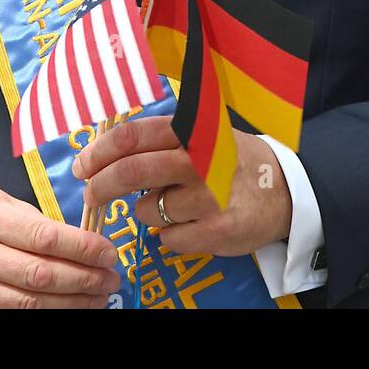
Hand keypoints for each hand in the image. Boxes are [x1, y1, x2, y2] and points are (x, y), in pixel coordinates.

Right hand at [0, 185, 120, 308]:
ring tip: (97, 297)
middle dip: (83, 279)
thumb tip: (79, 242)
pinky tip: (66, 309)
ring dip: (70, 303)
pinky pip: (11, 318)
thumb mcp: (0, 200)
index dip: (82, 248)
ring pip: (29, 304)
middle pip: (40, 275)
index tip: (108, 252)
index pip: (44, 237)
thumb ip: (35, 221)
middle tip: (110, 278)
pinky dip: (43, 316)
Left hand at [73, 116, 292, 255]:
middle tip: (93, 195)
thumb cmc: (232, 160)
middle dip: (102, 186)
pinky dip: (169, 235)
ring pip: (148, 211)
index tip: (82, 165)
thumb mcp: (203, 135)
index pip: (132, 136)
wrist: (286, 188)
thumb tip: (104, 151)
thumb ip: (161, 140)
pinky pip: (169, 239)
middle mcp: (200, 158)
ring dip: (146, 212)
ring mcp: (210, 195)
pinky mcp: (219, 229)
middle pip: (131, 172)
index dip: (99, 152)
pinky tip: (188, 224)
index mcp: (192, 130)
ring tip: (169, 206)